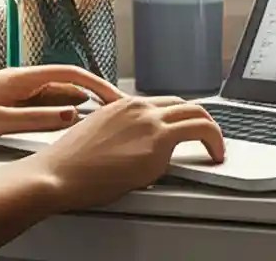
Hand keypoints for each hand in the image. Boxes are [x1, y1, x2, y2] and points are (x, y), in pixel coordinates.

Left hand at [0, 65, 123, 150]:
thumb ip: (37, 118)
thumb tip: (72, 114)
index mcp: (19, 78)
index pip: (68, 72)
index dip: (94, 82)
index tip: (113, 96)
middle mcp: (20, 80)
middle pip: (66, 81)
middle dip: (92, 91)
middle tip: (114, 109)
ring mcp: (16, 92)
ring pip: (56, 94)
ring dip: (78, 102)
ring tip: (100, 117)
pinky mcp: (11, 103)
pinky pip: (44, 104)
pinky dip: (60, 111)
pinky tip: (70, 121)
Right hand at [30, 95, 226, 210]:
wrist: (59, 172)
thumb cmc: (70, 161)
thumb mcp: (99, 134)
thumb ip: (125, 132)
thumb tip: (140, 145)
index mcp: (124, 104)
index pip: (166, 103)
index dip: (182, 117)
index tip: (190, 128)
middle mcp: (140, 108)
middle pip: (187, 105)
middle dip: (203, 121)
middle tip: (210, 138)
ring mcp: (150, 124)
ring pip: (198, 115)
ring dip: (213, 131)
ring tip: (217, 147)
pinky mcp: (157, 144)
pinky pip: (196, 135)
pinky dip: (212, 143)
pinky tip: (214, 156)